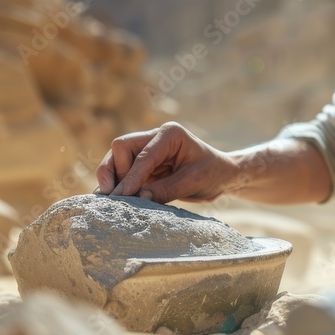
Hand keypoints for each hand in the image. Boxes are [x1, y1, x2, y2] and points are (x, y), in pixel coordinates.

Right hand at [95, 122, 239, 203]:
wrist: (223, 175)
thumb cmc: (213, 173)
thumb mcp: (194, 182)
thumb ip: (166, 189)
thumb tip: (139, 197)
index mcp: (170, 134)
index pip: (143, 154)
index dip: (131, 176)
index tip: (122, 196)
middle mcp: (156, 137)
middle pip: (122, 147)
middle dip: (114, 171)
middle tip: (114, 197)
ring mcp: (149, 150)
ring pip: (118, 159)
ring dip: (113, 178)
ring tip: (112, 201)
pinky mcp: (145, 165)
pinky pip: (124, 172)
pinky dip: (119, 185)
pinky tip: (117, 200)